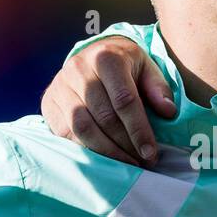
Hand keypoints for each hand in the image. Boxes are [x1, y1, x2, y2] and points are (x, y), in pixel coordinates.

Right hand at [41, 38, 175, 165]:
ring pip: (82, 127)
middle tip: (140, 162)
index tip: (150, 152)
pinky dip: (85, 149)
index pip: (124, 100)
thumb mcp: (147, 68)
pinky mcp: (48, 101)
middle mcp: (79, 68)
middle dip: (124, 145)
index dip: (139, 130)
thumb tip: (168, 112)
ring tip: (124, 163)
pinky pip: (64, 133)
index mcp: (107, 57)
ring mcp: (60, 85)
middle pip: (103, 117)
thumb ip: (158, 89)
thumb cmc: (125, 65)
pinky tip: (103, 158)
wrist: (92, 54)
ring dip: (105, 151)